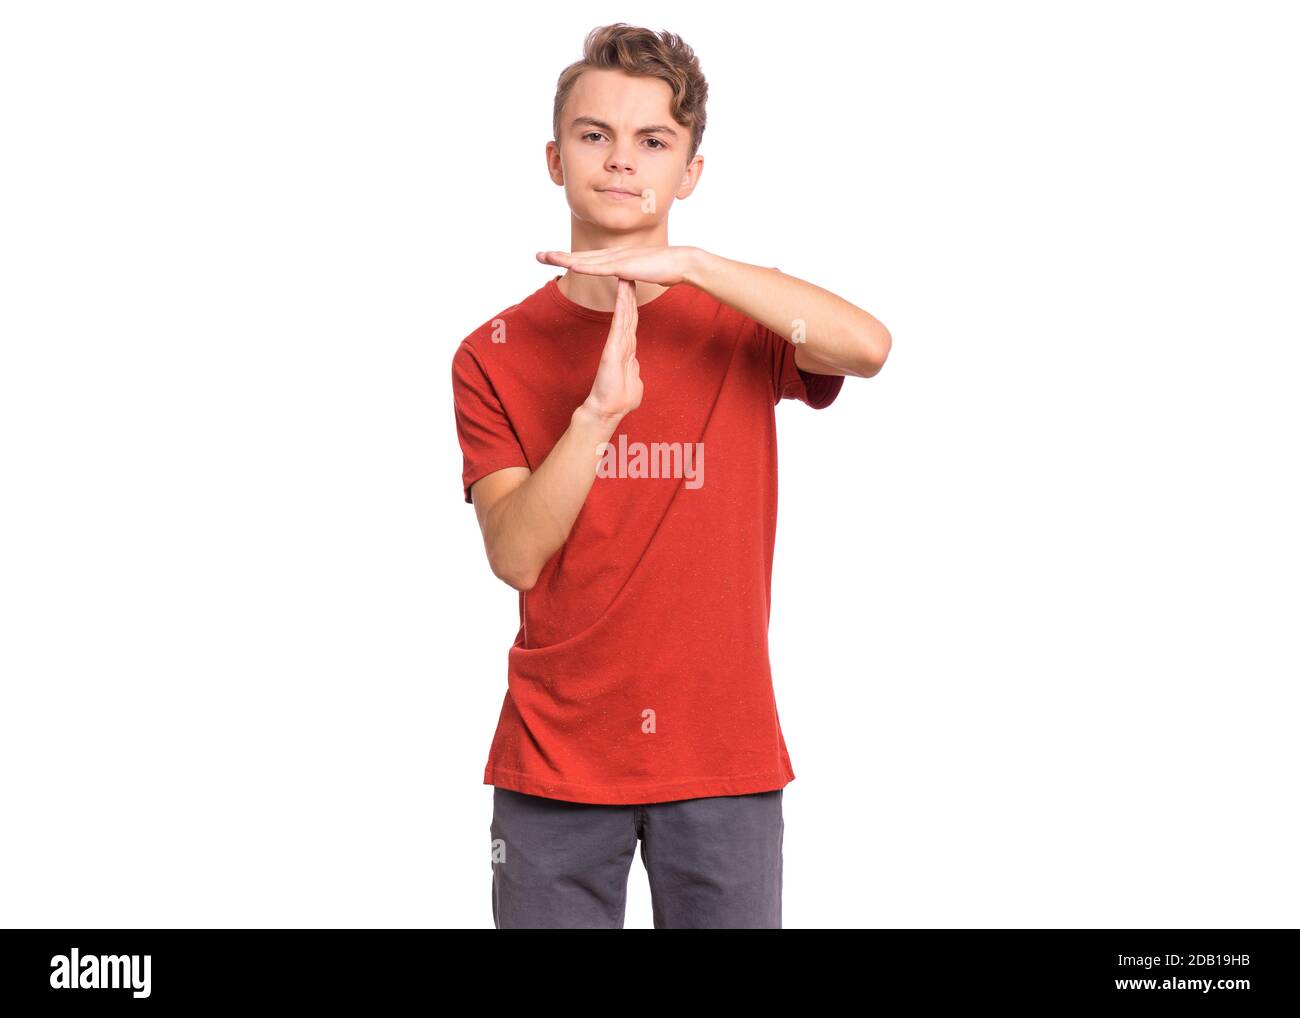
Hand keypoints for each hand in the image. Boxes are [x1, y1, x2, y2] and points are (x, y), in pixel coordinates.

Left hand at [536, 245, 695, 285]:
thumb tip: (633, 277)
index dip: (572, 258)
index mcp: (619, 258)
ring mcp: (618, 259)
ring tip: (544, 257)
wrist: (683, 263)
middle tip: (538, 255)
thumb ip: (636, 276)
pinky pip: (599, 267)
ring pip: (585, 259)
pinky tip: (569, 265)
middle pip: (581, 256)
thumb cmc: (669, 269)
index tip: (556, 259)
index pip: (590, 258)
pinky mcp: (624, 266)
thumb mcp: (646, 274)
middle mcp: (615, 255)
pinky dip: (582, 265)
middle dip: (559, 256)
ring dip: (563, 258)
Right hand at [583, 277, 642, 422]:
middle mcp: (621, 343)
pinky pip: (618, 325)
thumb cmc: (619, 399)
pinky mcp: (612, 348)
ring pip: (623, 315)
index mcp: (627, 350)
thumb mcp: (633, 383)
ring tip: (625, 277)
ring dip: (625, 296)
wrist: (607, 409)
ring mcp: (616, 344)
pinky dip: (621, 309)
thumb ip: (634, 372)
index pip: (632, 323)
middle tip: (629, 273)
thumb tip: (636, 369)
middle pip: (628, 314)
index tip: (636, 291)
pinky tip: (622, 296)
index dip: (634, 306)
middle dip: (629, 294)